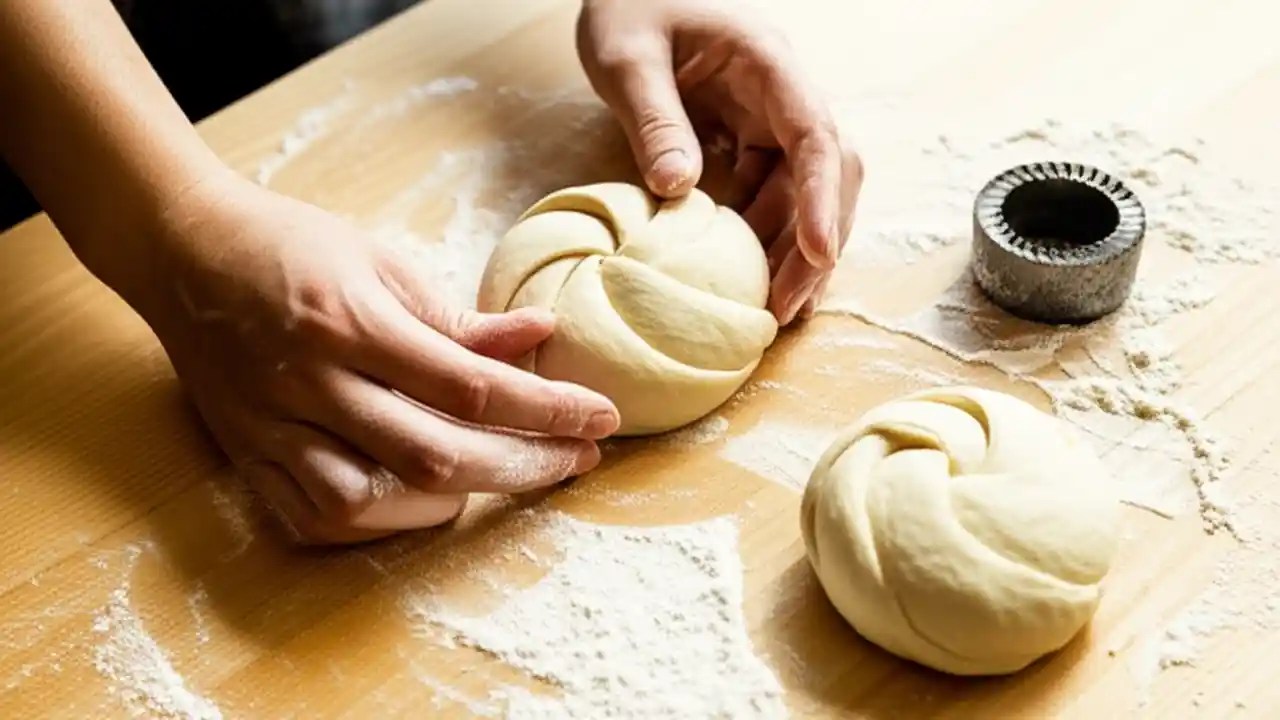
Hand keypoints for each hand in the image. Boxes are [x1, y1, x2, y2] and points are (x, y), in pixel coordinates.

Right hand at [137, 178, 619, 544]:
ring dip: (451, 501)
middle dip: (522, 467)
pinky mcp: (247, 455)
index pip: (472, 388)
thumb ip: (461, 317)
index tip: (601, 418)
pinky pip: (316, 518)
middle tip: (576, 459)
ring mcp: (271, 427)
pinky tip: (421, 499)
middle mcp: (309, 382)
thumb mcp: (383, 259)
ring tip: (498, 472)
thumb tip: (542, 340)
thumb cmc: (293, 245)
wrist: (183, 250)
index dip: (547, 410)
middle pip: (433, 456)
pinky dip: (379, 522)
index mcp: (351, 322)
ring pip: (372, 501)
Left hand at [577, 0, 863, 324]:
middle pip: (826, 173)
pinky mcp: (749, 140)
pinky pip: (771, 194)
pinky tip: (748, 280)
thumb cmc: (628, 7)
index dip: (822, 197)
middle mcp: (782, 94)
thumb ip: (654, 120)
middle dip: (816, 243)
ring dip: (793, 251)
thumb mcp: (626, 58)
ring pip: (803, 192)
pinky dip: (765, 238)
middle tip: (786, 308)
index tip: (818, 253)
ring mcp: (769, 118)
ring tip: (771, 311)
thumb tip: (679, 191)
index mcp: (766, 62)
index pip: (814, 134)